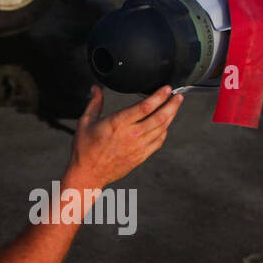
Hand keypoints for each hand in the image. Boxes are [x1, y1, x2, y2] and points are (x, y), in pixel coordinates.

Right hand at [66, 85, 182, 190]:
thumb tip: (96, 89)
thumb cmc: (85, 149)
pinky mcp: (141, 156)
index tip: (166, 88)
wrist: (88, 174)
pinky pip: (158, 142)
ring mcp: (139, 147)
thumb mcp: (86, 122)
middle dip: (171, 104)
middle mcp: (132, 135)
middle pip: (160, 117)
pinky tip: (165, 125)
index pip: (145, 106)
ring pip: (162, 129)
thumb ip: (94, 103)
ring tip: (174, 106)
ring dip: (171, 116)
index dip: (159, 96)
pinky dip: (164, 131)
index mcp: (119, 123)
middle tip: (177, 95)